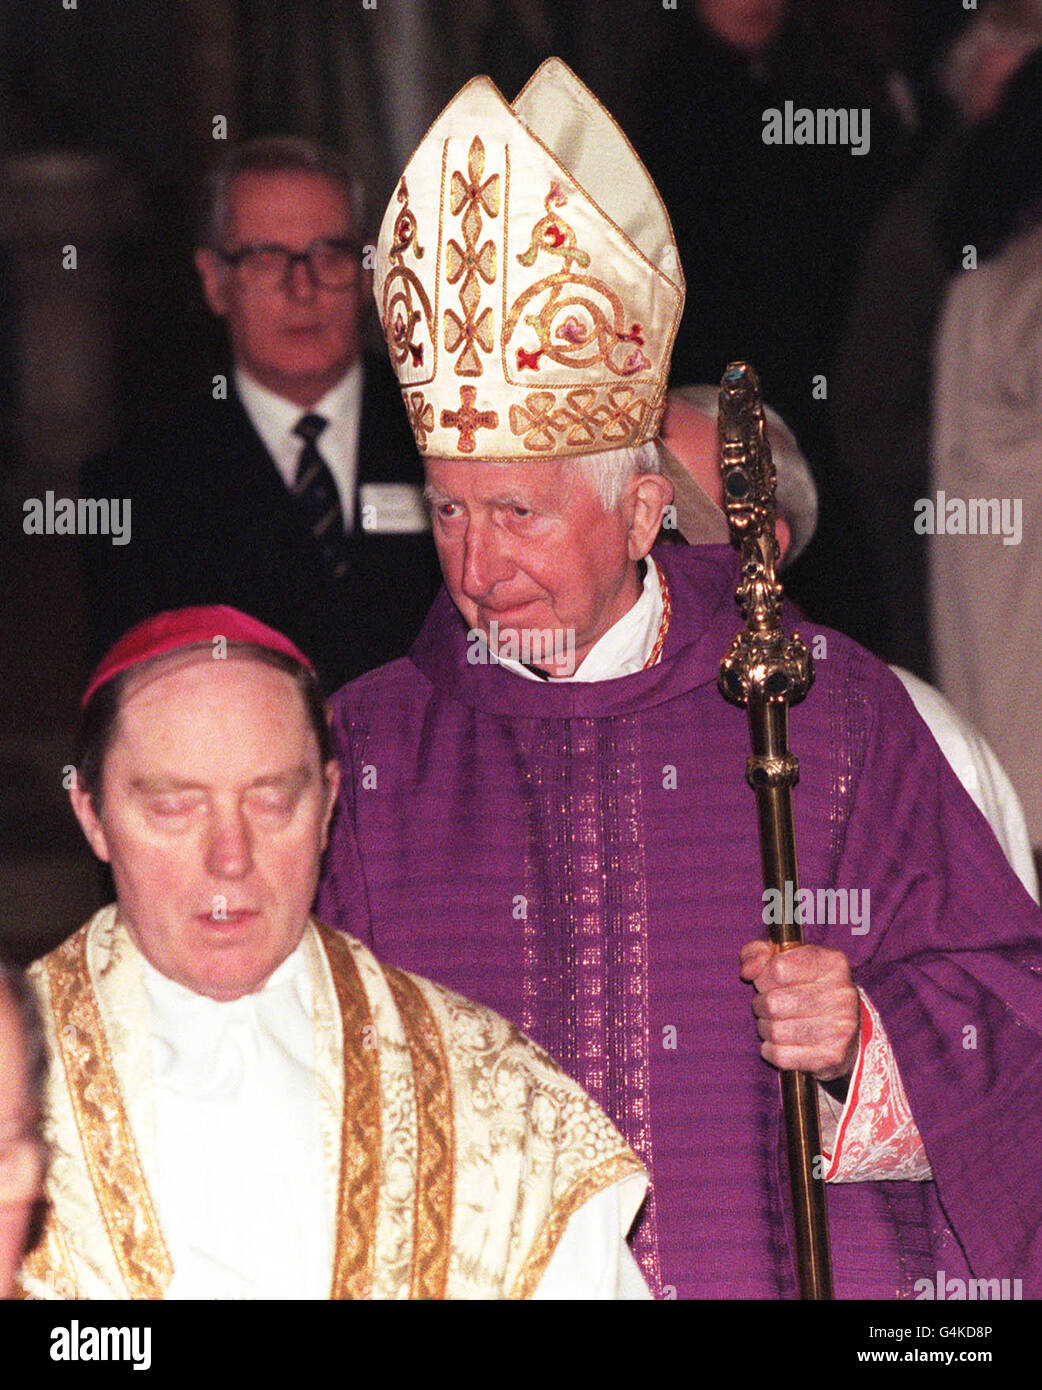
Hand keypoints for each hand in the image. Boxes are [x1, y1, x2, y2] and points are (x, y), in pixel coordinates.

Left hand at [739, 940, 860, 1081]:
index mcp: (831, 963)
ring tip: (776, 1023)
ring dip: (766, 1028)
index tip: (768, 982)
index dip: (763, 977)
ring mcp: (840, 1027)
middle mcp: (841, 994)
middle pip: (773, 1002)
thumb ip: (759, 953)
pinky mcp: (832, 1056)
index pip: (777, 968)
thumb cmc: (808, 988)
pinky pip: (780, 1055)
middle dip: (761, 1005)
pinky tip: (782, 1042)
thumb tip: (748, 970)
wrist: (845, 1031)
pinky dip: (772, 1050)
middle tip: (769, 1006)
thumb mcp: (787, 959)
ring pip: (775, 1031)